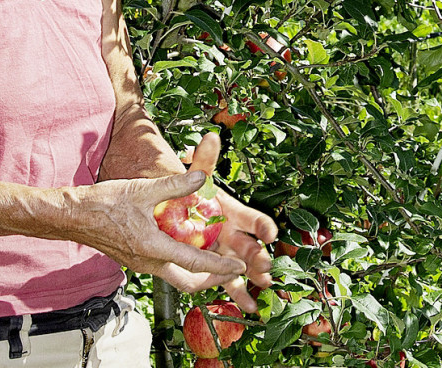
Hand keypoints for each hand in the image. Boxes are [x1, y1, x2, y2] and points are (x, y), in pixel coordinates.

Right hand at [69, 168, 248, 290]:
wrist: (73, 216)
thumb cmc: (104, 204)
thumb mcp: (143, 189)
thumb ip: (175, 185)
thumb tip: (201, 178)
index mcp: (153, 248)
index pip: (194, 263)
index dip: (220, 266)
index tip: (239, 267)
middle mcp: (148, 262)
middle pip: (187, 281)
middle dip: (212, 279)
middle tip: (231, 271)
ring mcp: (140, 263)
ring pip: (175, 276)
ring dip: (197, 271)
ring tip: (215, 260)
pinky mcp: (134, 259)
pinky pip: (164, 267)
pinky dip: (181, 263)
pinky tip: (187, 247)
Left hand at [178, 132, 278, 311]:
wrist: (172, 211)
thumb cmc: (189, 194)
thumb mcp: (194, 177)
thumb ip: (204, 160)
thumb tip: (211, 136)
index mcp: (233, 212)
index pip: (253, 219)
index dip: (262, 225)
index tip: (269, 232)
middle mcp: (234, 233)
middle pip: (250, 245)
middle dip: (260, 255)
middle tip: (265, 264)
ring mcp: (226, 251)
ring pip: (244, 266)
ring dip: (255, 277)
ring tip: (264, 286)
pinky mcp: (217, 267)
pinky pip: (229, 282)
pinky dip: (239, 294)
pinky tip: (250, 306)